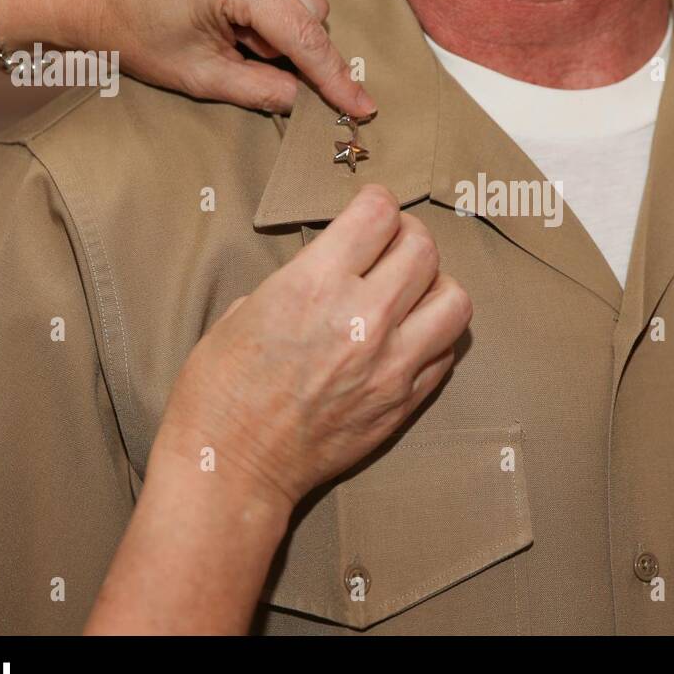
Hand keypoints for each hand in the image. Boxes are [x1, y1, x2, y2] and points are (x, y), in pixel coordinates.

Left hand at [22, 0, 374, 117]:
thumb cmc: (132, 30)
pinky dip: (272, 5)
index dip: (336, 78)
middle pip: (315, 14)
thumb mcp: (198, 76)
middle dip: (293, 48)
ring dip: (283, 26)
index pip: (306, 37)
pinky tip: (234, 12)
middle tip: (242, 58)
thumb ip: (261, 91)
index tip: (362, 106)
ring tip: (232, 33)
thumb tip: (306, 100)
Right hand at [153, 184, 471, 513]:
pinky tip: (409, 337)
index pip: (378, 214)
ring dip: (435, 285)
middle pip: (423, 248)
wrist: (231, 470)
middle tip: (392, 245)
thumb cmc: (219, 390)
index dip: (376, 203)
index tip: (371, 209)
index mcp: (315, 285)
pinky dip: (434, 335)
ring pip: (454, 299)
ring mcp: (391, 363)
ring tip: (411, 293)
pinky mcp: (404, 401)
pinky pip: (446, 352)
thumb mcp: (245, 311)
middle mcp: (363, 317)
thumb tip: (333, 267)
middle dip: (409, 236)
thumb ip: (300, 280)